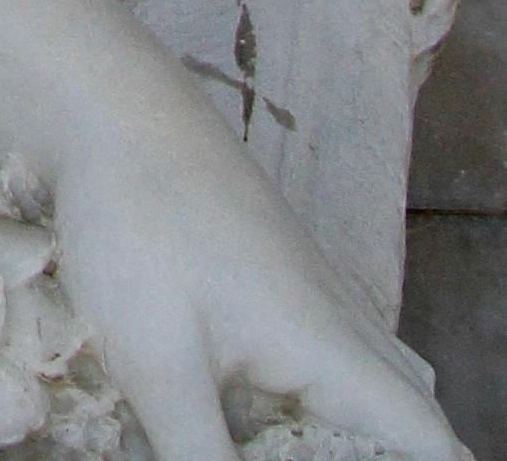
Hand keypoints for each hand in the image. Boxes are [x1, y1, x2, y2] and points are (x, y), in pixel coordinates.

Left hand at [48, 81, 453, 460]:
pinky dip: (313, 395)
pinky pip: (325, 352)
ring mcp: (308, 293)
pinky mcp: (271, 277)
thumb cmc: (139, 223)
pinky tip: (256, 412)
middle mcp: (339, 322)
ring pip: (366, 381)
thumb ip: (202, 458)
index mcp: (332, 350)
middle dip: (381, 453)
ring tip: (300, 444)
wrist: (107, 105)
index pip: (424, 440)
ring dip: (345, 430)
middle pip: (406, 415)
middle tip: (321, 458)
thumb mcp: (158, 364)